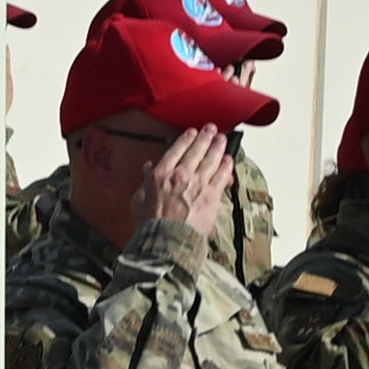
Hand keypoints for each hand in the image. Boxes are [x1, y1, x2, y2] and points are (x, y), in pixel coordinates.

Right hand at [149, 126, 235, 256]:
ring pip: (212, 160)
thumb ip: (146, 181)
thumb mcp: (139, 200)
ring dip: (218, 147)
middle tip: (211, 129)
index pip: (176, 149)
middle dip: (205, 137)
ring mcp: (199, 183)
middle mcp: (182, 174)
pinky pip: (222, 176)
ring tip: (222, 140)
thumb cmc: (150, 223)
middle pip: (197, 150)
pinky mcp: (212, 195)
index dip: (186, 138)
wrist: (167, 239)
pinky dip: (226, 167)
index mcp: (162, 173)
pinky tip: (229, 160)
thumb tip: (148, 168)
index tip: (192, 132)